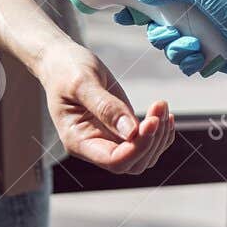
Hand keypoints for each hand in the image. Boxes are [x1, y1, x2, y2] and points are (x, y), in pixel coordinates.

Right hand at [34, 40, 174, 173]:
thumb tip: (131, 132)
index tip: (151, 121)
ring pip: (144, 156)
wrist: (62, 63)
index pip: (114, 161)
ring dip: (160, 135)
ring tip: (161, 106)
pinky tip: (164, 113)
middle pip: (133, 163)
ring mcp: (110, 140)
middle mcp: (95, 147)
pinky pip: (148, 144)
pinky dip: (161, 132)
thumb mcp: (82, 83)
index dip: (138, 147)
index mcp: (79, 141)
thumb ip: (105, 107)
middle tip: (159, 108)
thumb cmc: (66, 70)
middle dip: (152, 139)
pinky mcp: (123, 131)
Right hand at [114, 0, 226, 93]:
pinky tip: (203, 57)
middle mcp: (191, 23)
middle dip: (160, 37)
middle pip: (157, 33)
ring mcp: (199, 43)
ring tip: (195, 47)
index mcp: (188, 4)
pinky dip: (191, 62)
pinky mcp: (208, 62)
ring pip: (170, 52)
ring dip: (178, 51)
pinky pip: (187, 66)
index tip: (119, 15)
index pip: (154, 7)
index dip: (135, 11)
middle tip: (171, 35)